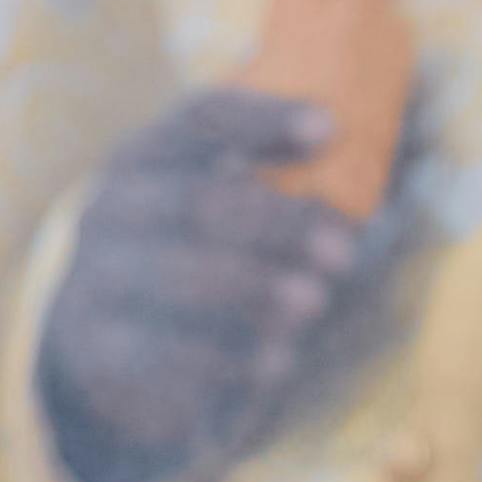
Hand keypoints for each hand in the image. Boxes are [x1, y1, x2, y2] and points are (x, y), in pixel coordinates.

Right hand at [38, 87, 401, 481]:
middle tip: (344, 251)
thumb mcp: (219, 218)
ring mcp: (93, 281)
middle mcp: (109, 211)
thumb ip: (279, 184)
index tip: (329, 128)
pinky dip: (226, 360)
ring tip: (315, 303)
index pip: (199, 119)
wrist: (104, 363)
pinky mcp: (94, 354)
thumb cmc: (190, 269)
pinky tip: (277, 363)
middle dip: (278, 222)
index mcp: (144, 158)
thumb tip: (388, 134)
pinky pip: (162, 355)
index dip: (262, 118)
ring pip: (179, 279)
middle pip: (197, 202)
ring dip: (256, 289)